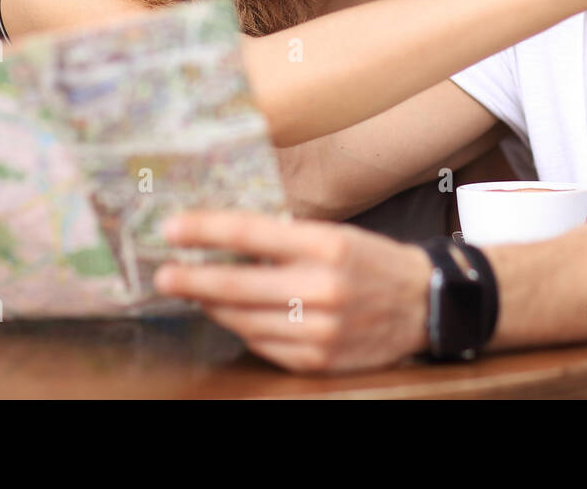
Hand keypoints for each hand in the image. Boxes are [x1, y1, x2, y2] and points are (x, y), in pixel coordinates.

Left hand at [154, 210, 433, 372]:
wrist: (423, 304)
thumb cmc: (372, 262)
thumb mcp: (335, 235)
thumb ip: (285, 238)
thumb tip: (224, 239)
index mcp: (328, 245)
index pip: (252, 233)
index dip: (205, 229)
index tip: (171, 228)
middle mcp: (324, 287)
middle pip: (238, 283)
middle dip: (193, 278)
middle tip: (163, 273)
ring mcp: (321, 329)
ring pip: (245, 319)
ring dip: (213, 305)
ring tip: (193, 291)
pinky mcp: (319, 359)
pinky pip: (263, 344)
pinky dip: (243, 328)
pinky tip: (231, 314)